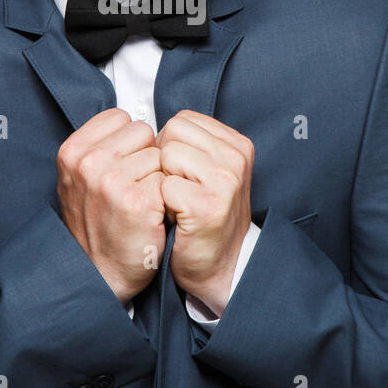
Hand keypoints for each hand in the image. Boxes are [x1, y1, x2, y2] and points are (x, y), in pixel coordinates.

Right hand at [57, 108, 166, 304]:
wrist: (99, 272)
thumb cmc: (95, 223)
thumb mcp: (80, 177)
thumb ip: (100, 145)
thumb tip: (135, 119)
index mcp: (73, 151)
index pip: (121, 118)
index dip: (129, 142)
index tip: (121, 167)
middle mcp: (90, 163)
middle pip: (144, 132)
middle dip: (145, 156)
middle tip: (132, 187)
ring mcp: (113, 181)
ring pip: (159, 155)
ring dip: (157, 177)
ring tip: (141, 202)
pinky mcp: (138, 201)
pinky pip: (168, 179)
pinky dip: (165, 197)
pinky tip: (151, 215)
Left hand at [156, 109, 253, 315]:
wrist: (222, 267)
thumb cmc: (206, 217)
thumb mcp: (210, 171)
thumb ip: (192, 144)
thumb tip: (150, 128)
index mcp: (237, 145)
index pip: (182, 120)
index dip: (169, 146)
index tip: (182, 174)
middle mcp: (235, 159)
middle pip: (172, 132)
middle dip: (164, 160)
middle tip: (177, 190)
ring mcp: (224, 182)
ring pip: (167, 155)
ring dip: (163, 181)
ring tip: (178, 203)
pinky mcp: (207, 206)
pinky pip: (164, 186)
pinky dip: (162, 204)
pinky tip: (177, 219)